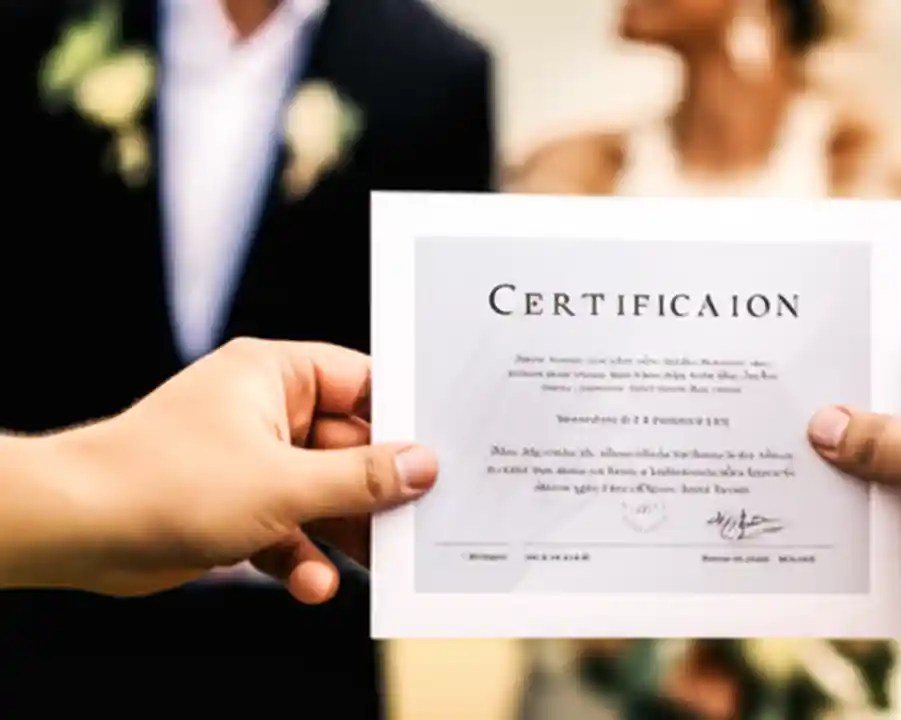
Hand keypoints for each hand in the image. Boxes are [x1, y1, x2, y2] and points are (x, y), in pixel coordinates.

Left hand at [1, 338, 434, 603]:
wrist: (76, 529)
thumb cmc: (166, 480)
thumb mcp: (285, 483)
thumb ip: (363, 478)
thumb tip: (423, 466)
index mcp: (276, 374)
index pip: (363, 383)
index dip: (405, 416)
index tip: (446, 448)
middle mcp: (266, 411)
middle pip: (350, 447)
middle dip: (379, 492)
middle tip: (422, 521)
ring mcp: (250, 460)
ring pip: (324, 494)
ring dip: (344, 533)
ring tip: (377, 562)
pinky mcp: (236, 506)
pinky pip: (290, 527)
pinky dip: (304, 556)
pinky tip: (313, 584)